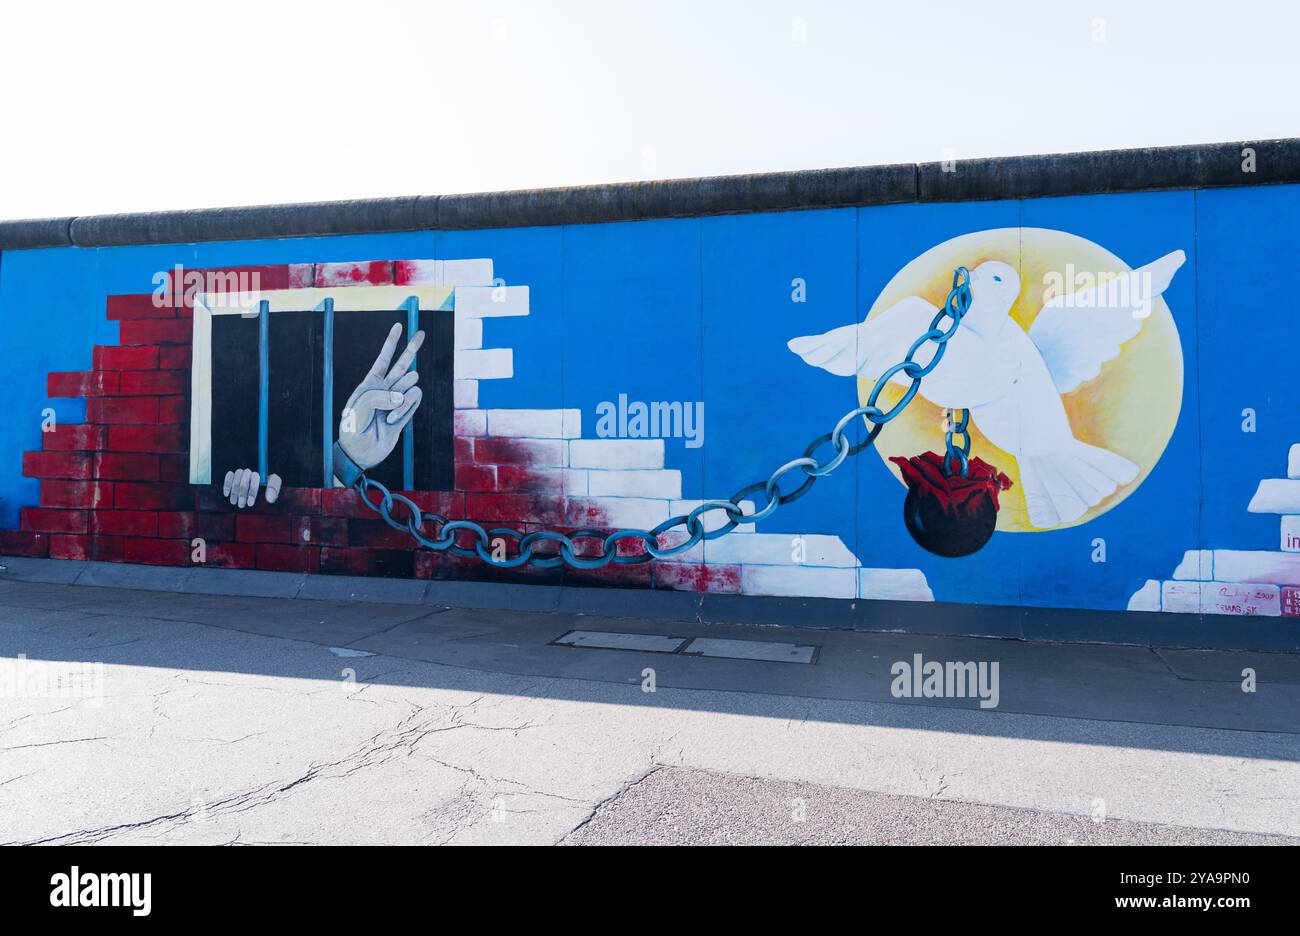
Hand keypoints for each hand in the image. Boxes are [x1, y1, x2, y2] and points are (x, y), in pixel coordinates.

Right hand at [223, 469, 281, 507]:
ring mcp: (240, 473)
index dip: (252, 492)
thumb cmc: (267, 490)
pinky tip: (227, 494)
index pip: (255, 480)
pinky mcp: (232, 475)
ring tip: (234, 502)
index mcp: (259, 475)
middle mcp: (249, 473)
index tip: (250, 503)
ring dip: (234, 492)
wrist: (259, 492)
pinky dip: (227, 485)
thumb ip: (273, 490)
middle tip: (241, 505)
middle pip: (244, 481)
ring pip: (236, 480)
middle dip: (242, 495)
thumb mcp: (273, 490)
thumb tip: (270, 497)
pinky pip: (228, 477)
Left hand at [336, 322, 423, 472]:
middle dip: (411, 347)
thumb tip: (403, 395)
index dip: (391, 342)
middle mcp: (386, 389)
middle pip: (403, 363)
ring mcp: (397, 400)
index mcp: (370, 383)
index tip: (399, 325)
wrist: (360, 452)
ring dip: (400, 399)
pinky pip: (414, 400)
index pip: (384, 358)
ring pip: (411, 385)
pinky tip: (392, 421)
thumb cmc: (354, 427)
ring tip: (388, 415)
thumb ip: (380, 395)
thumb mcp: (360, 406)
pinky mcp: (406, 412)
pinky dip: (405, 410)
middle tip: (421, 333)